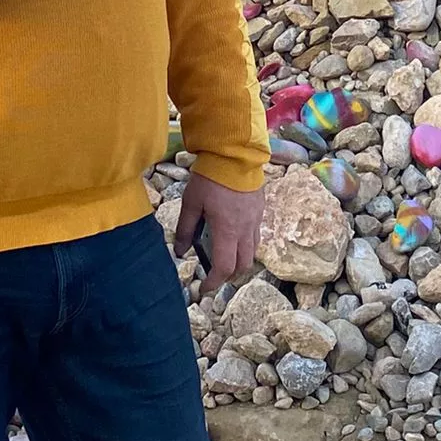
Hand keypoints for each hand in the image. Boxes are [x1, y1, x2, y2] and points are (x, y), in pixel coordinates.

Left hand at [175, 174, 263, 294]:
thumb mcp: (191, 202)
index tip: (204, 287)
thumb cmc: (210, 177)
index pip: (224, 267)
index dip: (214, 282)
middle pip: (243, 265)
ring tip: (225, 257)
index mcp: (227, 230)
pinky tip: (234, 236)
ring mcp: (255, 219)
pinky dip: (246, 244)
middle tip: (214, 275)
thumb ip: (186, 229)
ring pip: (253, 252)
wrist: (235, 152)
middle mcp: (245, 229)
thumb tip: (181, 251)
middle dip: (229, 276)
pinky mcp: (260, 209)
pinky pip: (256, 235)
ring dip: (240, 261)